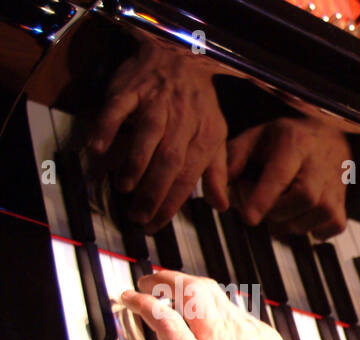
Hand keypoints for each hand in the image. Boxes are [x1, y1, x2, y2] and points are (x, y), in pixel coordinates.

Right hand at [87, 44, 227, 231]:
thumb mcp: (216, 135)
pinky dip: (107, 128)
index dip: (172, 204)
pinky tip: (98, 149)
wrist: (181, 55)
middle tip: (138, 215)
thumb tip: (221, 206)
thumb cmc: (198, 102)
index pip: (188, 176)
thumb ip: (216, 172)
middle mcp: (182, 121)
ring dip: (135, 164)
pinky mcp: (132, 89)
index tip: (156, 224)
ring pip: (146, 137)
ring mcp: (156, 103)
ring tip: (124, 188)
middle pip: (168, 162)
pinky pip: (118, 109)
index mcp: (204, 136)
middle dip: (153, 192)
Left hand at [119, 270, 309, 339]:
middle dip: (183, 280)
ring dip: (162, 283)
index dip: (209, 307)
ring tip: (147, 282)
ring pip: (188, 293)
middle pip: (209, 291)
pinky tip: (130, 299)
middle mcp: (239, 333)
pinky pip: (163, 319)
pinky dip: (143, 303)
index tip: (197, 310)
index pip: (231, 311)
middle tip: (166, 280)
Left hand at [227, 117, 350, 236]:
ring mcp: (335, 189)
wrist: (329, 137)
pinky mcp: (342, 208)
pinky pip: (325, 231)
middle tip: (261, 206)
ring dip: (288, 222)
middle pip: (302, 199)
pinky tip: (300, 214)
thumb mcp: (256, 138)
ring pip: (312, 220)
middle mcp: (319, 166)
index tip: (249, 216)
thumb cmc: (288, 140)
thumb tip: (217, 188)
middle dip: (275, 210)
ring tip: (280, 207)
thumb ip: (233, 160)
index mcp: (294, 144)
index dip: (264, 198)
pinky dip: (309, 230)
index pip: (281, 175)